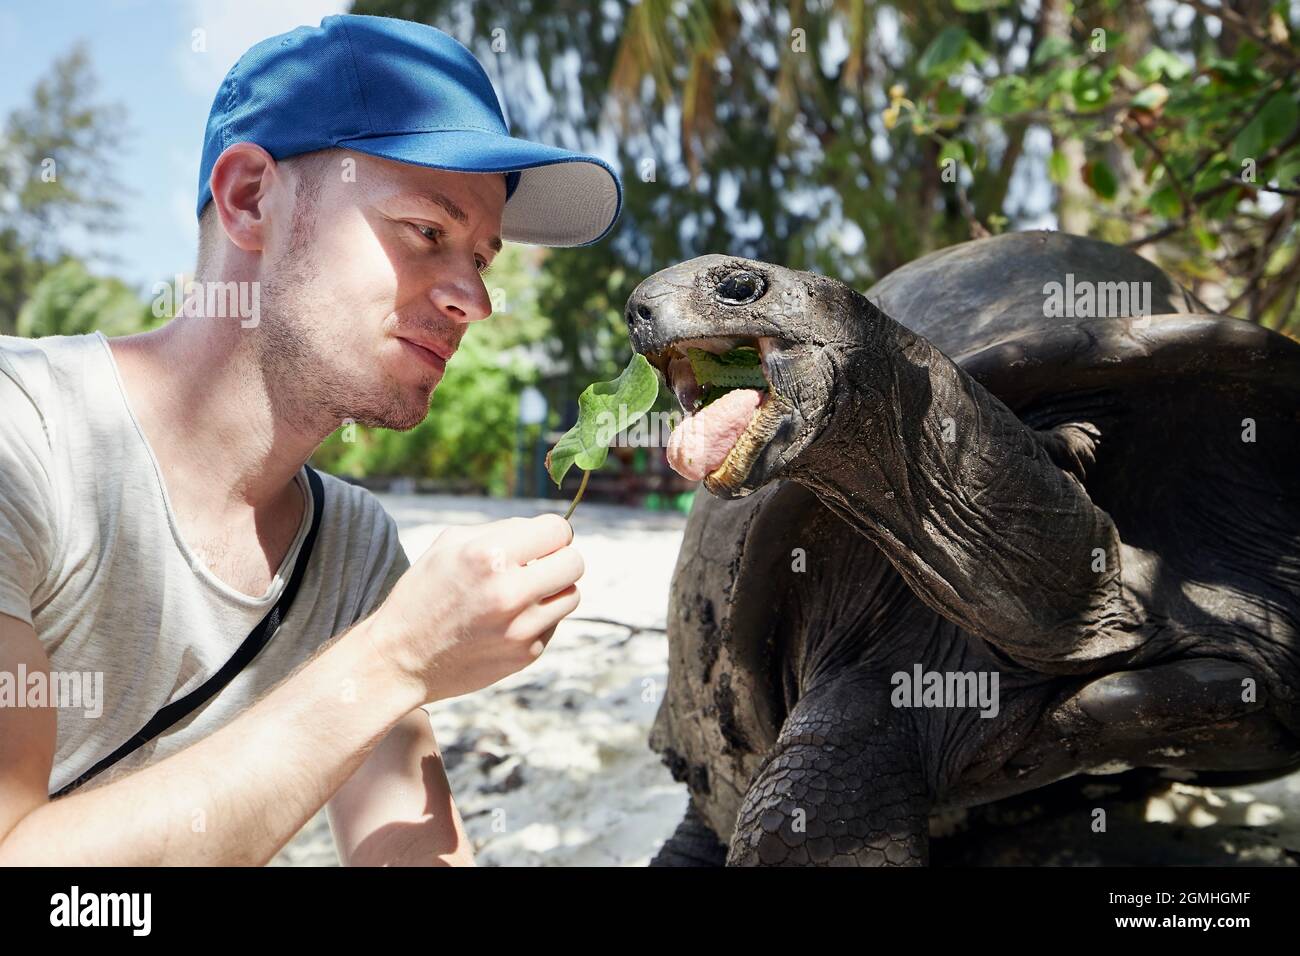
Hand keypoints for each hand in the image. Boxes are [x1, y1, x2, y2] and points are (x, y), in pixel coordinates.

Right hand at [364, 514, 582, 701]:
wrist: (400, 659)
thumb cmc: (424, 592)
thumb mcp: (450, 545)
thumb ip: (503, 531)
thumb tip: (549, 532)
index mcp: (488, 556)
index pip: (559, 530)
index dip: (552, 532)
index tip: (541, 541)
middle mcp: (509, 592)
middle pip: (575, 563)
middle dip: (560, 559)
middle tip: (539, 564)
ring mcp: (521, 628)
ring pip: (571, 595)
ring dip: (553, 590)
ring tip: (523, 593)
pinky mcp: (526, 655)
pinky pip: (553, 624)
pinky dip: (538, 619)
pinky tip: (507, 621)